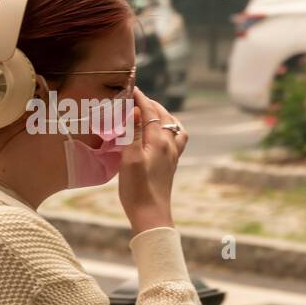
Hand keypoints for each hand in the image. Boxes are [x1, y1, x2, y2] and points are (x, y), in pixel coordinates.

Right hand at [118, 87, 187, 235]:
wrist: (151, 215)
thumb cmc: (137, 189)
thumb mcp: (129, 159)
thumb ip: (133, 133)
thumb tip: (136, 112)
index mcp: (159, 141)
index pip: (150, 112)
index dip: (140, 99)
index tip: (131, 89)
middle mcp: (170, 145)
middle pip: (163, 116)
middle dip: (150, 104)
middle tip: (136, 98)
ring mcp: (173, 155)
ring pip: (173, 126)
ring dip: (162, 115)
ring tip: (150, 112)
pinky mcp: (171, 164)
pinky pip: (176, 138)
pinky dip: (169, 128)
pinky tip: (160, 134)